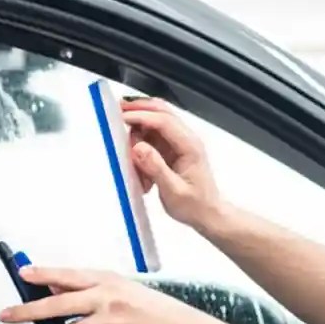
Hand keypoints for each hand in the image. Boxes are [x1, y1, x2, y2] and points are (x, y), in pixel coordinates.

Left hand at [0, 265, 202, 323]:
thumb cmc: (149, 309)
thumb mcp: (119, 289)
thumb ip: (88, 290)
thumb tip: (55, 289)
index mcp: (105, 279)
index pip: (66, 274)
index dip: (42, 274)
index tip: (21, 273)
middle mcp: (104, 296)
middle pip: (57, 303)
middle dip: (27, 311)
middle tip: (7, 315)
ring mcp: (108, 319)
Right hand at [121, 97, 221, 228]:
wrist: (208, 214)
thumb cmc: (194, 206)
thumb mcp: (174, 191)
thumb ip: (156, 168)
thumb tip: (138, 147)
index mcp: (190, 146)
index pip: (164, 121)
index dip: (141, 116)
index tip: (121, 118)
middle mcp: (186, 138)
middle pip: (161, 111)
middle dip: (139, 108)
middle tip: (116, 110)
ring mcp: (179, 142)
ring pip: (155, 121)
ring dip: (139, 130)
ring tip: (130, 154)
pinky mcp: (171, 148)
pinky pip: (152, 136)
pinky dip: (141, 142)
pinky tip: (138, 162)